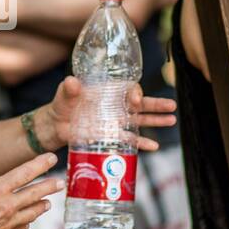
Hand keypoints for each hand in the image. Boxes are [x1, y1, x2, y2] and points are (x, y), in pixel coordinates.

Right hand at [0, 133, 62, 228]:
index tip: (52, 158)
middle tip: (61, 183)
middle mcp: (6, 207)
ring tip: (48, 202)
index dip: (40, 164)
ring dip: (42, 206)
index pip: (25, 173)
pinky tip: (27, 221)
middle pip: (35, 194)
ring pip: (32, 213)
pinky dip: (27, 223)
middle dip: (50, 187)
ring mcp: (7, 224)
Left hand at [43, 76, 177, 151]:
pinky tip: (154, 146)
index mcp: (108, 91)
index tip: (135, 100)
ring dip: (156, 121)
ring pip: (141, 120)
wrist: (57, 125)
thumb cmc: (62, 104)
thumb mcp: (64, 94)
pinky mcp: (113, 136)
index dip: (135, 92)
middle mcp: (116, 105)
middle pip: (141, 103)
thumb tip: (72, 82)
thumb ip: (69, 89)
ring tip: (172, 121)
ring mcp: (116, 121)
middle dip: (157, 105)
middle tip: (172, 106)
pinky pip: (131, 140)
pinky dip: (142, 143)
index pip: (128, 88)